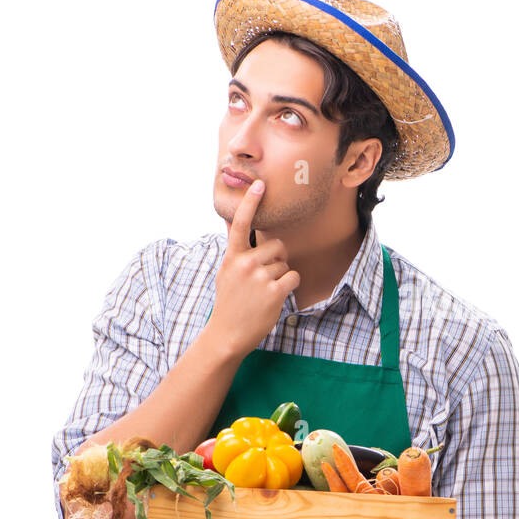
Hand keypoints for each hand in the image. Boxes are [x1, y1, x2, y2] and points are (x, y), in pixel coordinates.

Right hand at [209, 180, 300, 359]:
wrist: (227, 334)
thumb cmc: (230, 302)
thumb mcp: (226, 272)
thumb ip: (235, 249)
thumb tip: (230, 222)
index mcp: (232, 257)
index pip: (240, 223)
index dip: (250, 203)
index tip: (259, 184)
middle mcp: (244, 263)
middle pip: (277, 246)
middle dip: (276, 260)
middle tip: (262, 279)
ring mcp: (259, 277)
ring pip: (285, 263)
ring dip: (280, 277)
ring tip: (263, 292)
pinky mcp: (273, 291)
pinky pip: (293, 277)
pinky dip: (289, 287)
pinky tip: (275, 297)